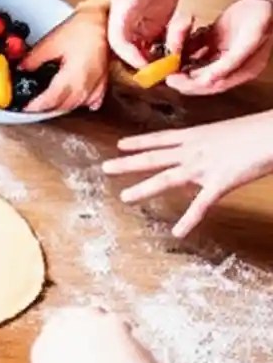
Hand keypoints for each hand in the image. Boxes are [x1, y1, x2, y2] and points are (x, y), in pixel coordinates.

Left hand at [20, 6, 109, 111]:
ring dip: (62, 107)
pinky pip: (93, 98)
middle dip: (47, 109)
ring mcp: (97, 83)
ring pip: (78, 104)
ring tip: (49, 106)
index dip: (37, 106)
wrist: (105, 19)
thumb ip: (34, 59)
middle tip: (33, 107)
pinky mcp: (104, 79)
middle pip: (65, 105)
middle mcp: (87, 84)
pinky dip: (82, 102)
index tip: (25, 108)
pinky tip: (78, 103)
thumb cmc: (83, 27)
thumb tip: (22, 68)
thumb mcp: (52, 42)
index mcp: (73, 76)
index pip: (52, 99)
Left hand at [102, 110, 272, 236]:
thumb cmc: (261, 129)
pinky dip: (189, 219)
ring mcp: (205, 166)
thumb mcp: (230, 132)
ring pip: (166, 178)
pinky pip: (201, 204)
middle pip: (154, 157)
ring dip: (144, 188)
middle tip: (104, 167)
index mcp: (197, 135)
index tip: (120, 144)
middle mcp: (194, 149)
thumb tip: (214, 150)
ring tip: (124, 197)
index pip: (161, 138)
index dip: (139, 142)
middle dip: (128, 163)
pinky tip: (177, 232)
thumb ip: (216, 143)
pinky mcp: (221, 181)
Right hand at [107, 0, 183, 67]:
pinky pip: (156, 44)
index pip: (117, 42)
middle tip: (155, 69)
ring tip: (167, 62)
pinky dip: (164, 50)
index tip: (142, 63)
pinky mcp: (155, 26)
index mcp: (119, 15)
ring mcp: (141, 26)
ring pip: (142, 50)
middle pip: (128, 50)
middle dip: (140, 61)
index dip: (128, 55)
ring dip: (153, 58)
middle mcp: (127, 23)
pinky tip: (174, 51)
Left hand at [165, 0, 272, 94]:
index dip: (191, 86)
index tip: (173, 80)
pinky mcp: (215, 39)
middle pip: (201, 77)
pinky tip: (177, 45)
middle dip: (182, 77)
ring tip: (168, 61)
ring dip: (181, 63)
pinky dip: (185, 48)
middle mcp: (230, 65)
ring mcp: (222, 52)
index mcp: (243, 70)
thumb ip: (231, 63)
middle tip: (166, 74)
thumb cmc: (265, 18)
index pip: (212, 86)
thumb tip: (210, 80)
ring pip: (196, 63)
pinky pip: (196, 48)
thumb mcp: (250, 41)